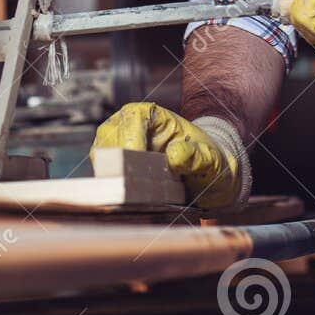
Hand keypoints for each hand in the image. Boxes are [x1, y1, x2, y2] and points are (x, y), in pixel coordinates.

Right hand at [92, 102, 249, 208]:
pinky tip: (127, 199)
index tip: (136, 163)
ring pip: (102, 157)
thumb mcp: (212, 161)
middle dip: (118, 162)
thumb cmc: (209, 163)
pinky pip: (105, 175)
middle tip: (131, 186)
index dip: (131, 139)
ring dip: (113, 177)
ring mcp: (119, 147)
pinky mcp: (115, 167)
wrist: (206, 178)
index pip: (133, 119)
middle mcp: (130, 126)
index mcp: (154, 115)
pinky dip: (113, 187)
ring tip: (131, 195)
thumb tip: (174, 156)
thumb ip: (198, 157)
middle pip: (110, 137)